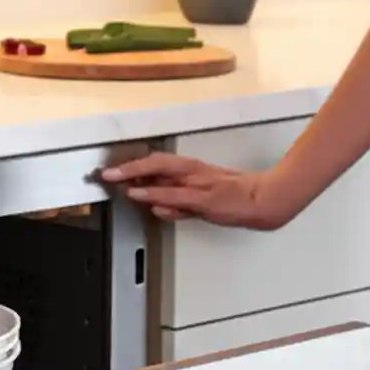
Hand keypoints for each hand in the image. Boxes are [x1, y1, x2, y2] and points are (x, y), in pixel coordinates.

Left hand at [100, 153, 299, 230]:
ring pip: (163, 177)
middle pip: (156, 164)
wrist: (263, 200)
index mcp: (192, 169)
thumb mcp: (201, 198)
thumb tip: (155, 207)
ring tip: (116, 180)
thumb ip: (176, 203)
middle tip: (107, 172)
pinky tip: (141, 196)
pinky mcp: (205, 200)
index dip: (135, 164)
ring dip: (137, 178)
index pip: (159, 162)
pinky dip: (156, 195)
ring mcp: (198, 185)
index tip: (115, 170)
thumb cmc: (235, 197)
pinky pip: (176, 196)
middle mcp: (193, 173)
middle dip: (129, 167)